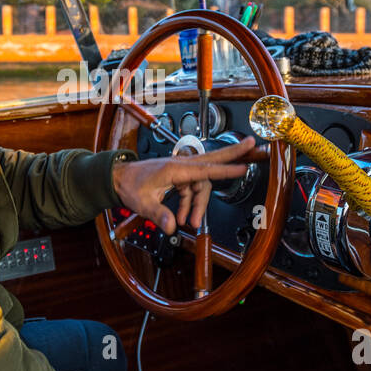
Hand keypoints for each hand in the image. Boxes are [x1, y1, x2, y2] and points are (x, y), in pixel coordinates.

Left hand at [111, 135, 254, 233]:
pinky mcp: (178, 177)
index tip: (242, 166)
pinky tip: (182, 217)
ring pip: (201, 185)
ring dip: (198, 205)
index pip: (205, 169)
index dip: (225, 169)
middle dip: (233, 154)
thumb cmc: (129, 185)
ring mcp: (180, 170)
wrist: (118, 179)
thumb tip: (172, 226)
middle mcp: (180, 165)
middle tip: (252, 144)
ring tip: (190, 222)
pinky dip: (189, 204)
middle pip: (213, 159)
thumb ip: (159, 214)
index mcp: (174, 168)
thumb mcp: (142, 203)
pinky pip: (191, 190)